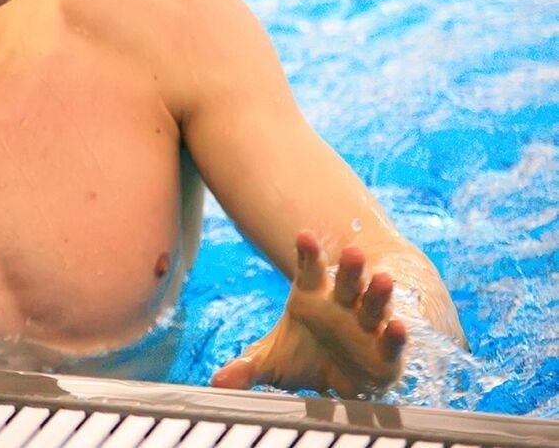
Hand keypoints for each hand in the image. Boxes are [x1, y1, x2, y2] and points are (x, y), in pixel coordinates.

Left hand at [211, 231, 407, 397]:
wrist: (334, 383)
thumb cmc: (302, 358)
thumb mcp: (270, 362)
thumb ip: (247, 368)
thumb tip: (217, 382)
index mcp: (311, 297)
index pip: (309, 270)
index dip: (308, 253)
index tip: (304, 235)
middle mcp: (341, 306)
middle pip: (346, 282)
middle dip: (350, 268)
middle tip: (353, 252)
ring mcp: (365, 327)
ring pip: (373, 306)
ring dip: (378, 294)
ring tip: (383, 279)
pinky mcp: (385, 354)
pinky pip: (391, 343)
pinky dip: (396, 336)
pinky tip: (399, 327)